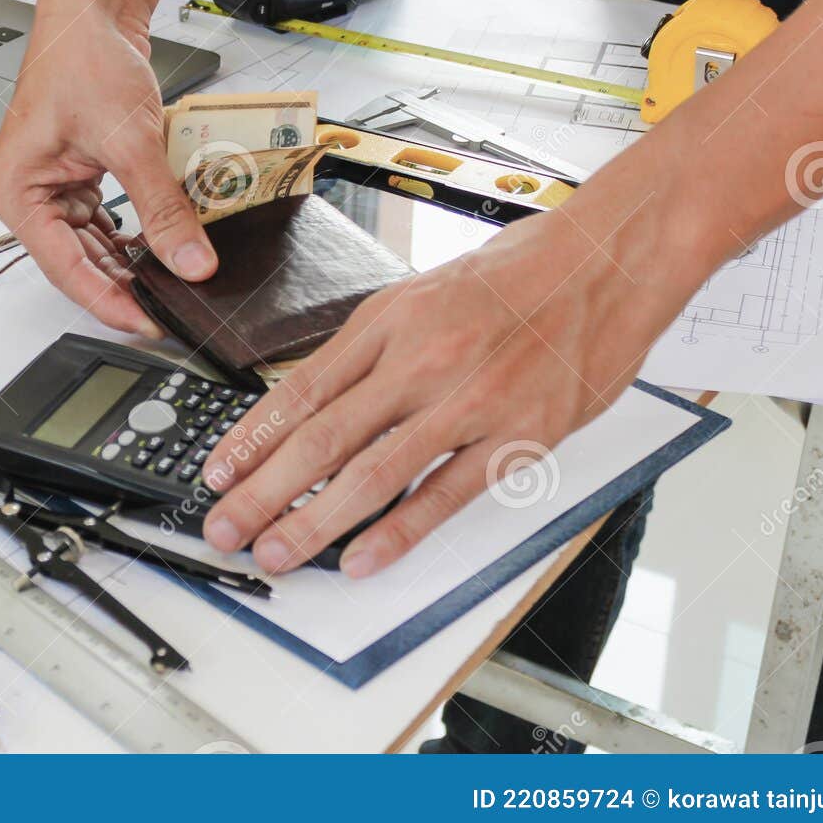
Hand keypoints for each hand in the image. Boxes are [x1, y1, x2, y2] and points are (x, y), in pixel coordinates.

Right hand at [0, 6, 216, 336]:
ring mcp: (55, 188)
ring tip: (173, 281)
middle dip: (126, 285)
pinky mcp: (81, 178)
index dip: (108, 302)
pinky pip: (109, 222)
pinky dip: (136, 237)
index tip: (147, 323)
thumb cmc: (81, 58)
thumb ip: (162, 208)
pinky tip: (163, 248)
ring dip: (133, 263)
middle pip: (79, 264)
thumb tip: (189, 261)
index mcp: (16, 193)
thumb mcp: (130, 142)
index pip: (64, 270)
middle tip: (170, 308)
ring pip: (97, 247)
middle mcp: (29, 196)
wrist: (94, 11)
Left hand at [200, 207, 690, 576]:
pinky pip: (446, 494)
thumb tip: (308, 406)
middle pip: (321, 438)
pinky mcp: (518, 436)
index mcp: (387, 322)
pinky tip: (361, 559)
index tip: (216, 474)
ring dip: (315, 522)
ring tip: (275, 552)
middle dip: (262, 491)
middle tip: (224, 528)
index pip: (300, 391)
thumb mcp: (420, 293)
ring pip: (372, 473)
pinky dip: (399, 532)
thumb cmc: (515, 275)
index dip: (250, 440)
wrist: (607, 262)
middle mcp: (419, 360)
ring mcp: (468, 401)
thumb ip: (368, 351)